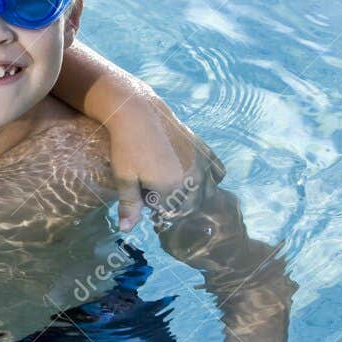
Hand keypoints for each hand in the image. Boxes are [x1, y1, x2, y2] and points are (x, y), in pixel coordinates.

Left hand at [107, 92, 224, 229]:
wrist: (137, 112)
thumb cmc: (126, 145)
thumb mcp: (124, 177)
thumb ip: (129, 205)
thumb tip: (126, 229)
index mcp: (172, 187)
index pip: (170, 212)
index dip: (156, 209)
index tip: (145, 197)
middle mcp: (192, 177)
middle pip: (189, 204)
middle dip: (174, 202)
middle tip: (154, 188)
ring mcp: (201, 162)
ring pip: (205, 192)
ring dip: (192, 194)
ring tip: (171, 183)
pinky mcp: (203, 149)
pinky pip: (217, 172)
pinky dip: (210, 179)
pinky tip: (194, 176)